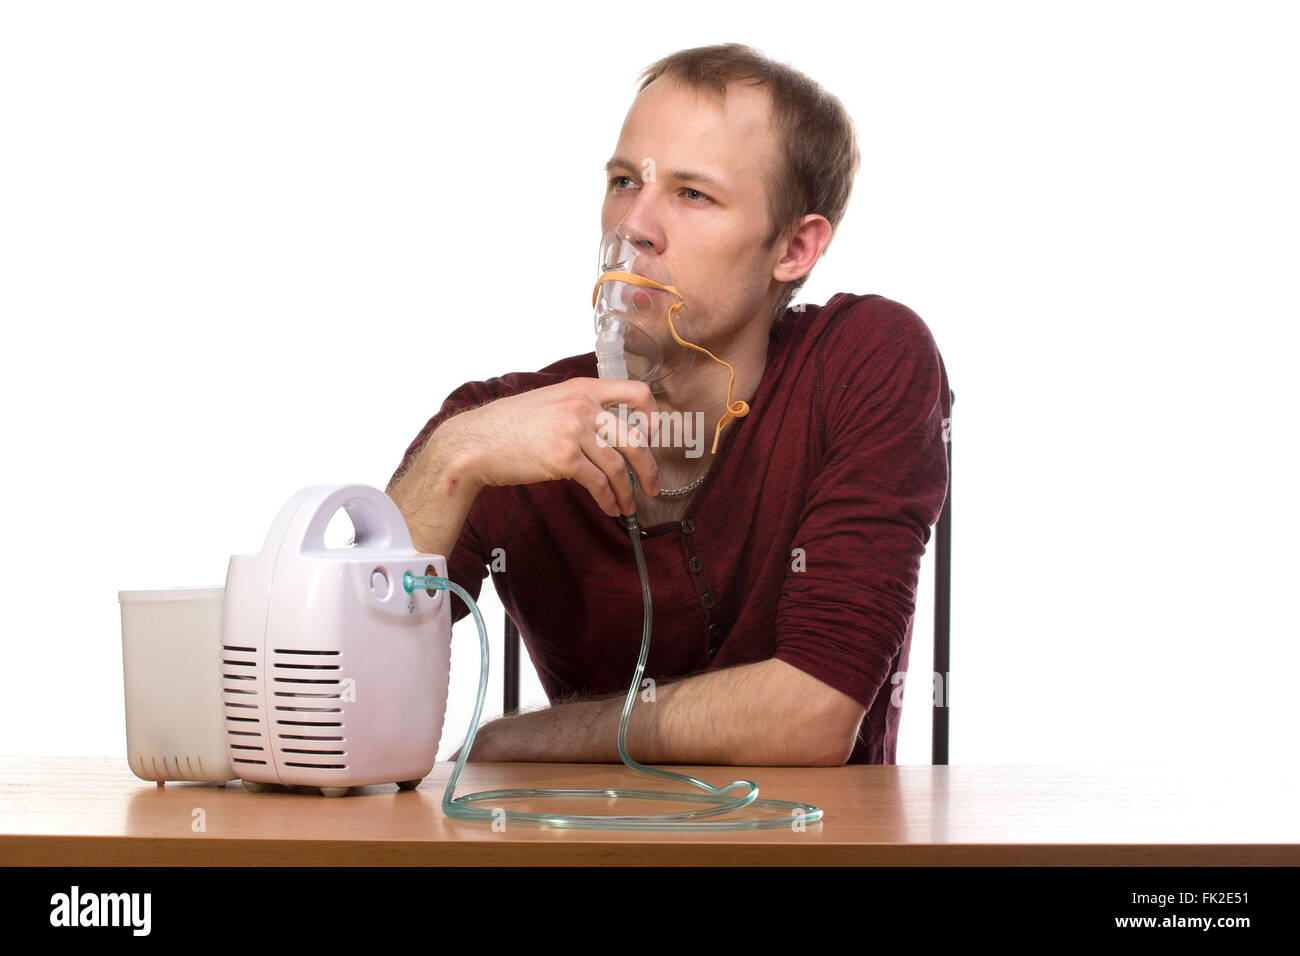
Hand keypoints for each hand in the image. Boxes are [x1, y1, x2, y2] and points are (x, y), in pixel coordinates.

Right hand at [441, 377, 661, 516]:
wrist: (475, 441)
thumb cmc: (509, 425)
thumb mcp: (550, 402)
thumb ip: (580, 409)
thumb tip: (608, 433)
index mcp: (583, 388)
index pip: (637, 393)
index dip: (653, 417)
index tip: (653, 438)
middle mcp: (583, 406)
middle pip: (635, 438)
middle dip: (649, 467)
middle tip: (653, 486)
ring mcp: (574, 431)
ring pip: (618, 465)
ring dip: (628, 491)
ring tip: (628, 506)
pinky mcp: (564, 458)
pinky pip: (599, 482)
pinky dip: (609, 499)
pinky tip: (611, 507)